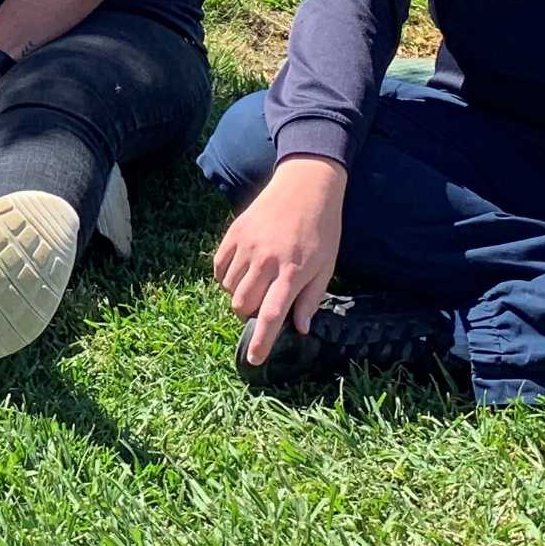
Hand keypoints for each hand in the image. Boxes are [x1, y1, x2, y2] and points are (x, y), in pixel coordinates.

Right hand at [214, 154, 349, 365]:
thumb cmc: (322, 229)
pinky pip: (219, 267)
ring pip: (228, 288)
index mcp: (293, 272)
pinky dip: (225, 277)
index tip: (254, 360)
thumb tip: (298, 328)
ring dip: (238, 295)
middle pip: (243, 304)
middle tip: (262, 305)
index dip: (261, 340)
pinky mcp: (234, 233)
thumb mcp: (326, 266)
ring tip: (255, 284)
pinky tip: (240, 273)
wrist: (305, 186)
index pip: (272, 314)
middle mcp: (267, 261)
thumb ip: (310, 298)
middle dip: (248, 314)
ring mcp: (247, 246)